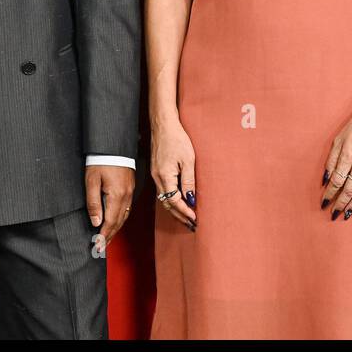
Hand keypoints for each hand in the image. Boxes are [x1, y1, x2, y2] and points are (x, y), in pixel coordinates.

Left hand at [85, 165, 134, 245]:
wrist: (113, 146)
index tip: (97, 247)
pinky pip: (127, 209)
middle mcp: (126, 196)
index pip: (110, 222)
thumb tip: (96, 222)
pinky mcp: (130, 188)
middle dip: (109, 236)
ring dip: (115, 230)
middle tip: (100, 249)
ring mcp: (130, 192)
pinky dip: (120, 220)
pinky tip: (115, 223)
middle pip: (118, 222)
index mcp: (116, 195)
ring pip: (124, 217)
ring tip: (107, 240)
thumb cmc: (100, 161)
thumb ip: (93, 203)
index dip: (103, 236)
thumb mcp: (91, 181)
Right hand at [150, 115, 196, 230]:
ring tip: (187, 218)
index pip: (174, 201)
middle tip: (192, 225)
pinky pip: (163, 191)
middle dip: (179, 216)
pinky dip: (171, 200)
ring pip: (164, 199)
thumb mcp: (188, 160)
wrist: (163, 125)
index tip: (195, 219)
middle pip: (167, 204)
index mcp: (164, 177)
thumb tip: (190, 199)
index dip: (185, 212)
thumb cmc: (177, 139)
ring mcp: (156, 175)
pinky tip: (179, 203)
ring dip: (175, 210)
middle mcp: (157, 179)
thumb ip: (189, 180)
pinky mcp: (157, 171)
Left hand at [322, 104, 351, 217]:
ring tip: (347, 214)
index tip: (324, 203)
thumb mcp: (338, 139)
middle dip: (340, 203)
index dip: (330, 193)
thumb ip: (331, 160)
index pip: (336, 181)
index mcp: (347, 156)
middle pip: (349, 189)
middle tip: (334, 214)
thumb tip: (325, 179)